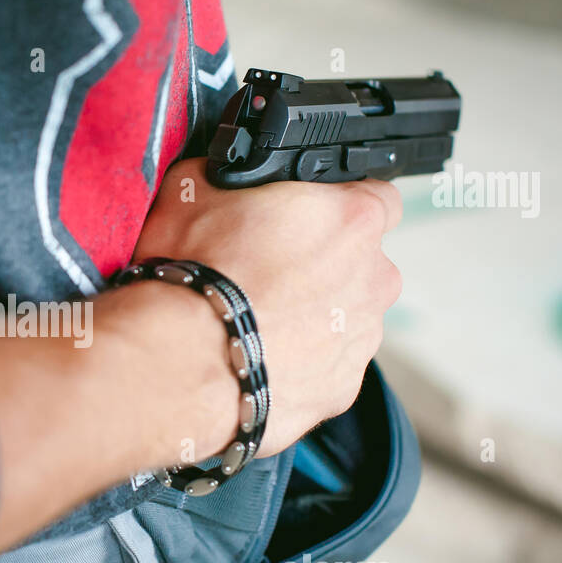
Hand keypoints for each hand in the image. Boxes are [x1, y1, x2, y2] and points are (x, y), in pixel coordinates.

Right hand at [134, 158, 403, 456]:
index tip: (308, 219)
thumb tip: (221, 172)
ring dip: (313, 317)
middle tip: (266, 273)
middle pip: (364, 264)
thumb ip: (233, 175)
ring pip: (347, 319)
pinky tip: (256, 358)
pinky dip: (300, 364)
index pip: (378, 197)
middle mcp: (373, 278)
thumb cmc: (193, 274)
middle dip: (325, 266)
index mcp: (352, 219)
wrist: (182, 363)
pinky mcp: (341, 390)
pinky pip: (327, 369)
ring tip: (255, 322)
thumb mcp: (195, 187)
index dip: (340, 206)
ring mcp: (360, 339)